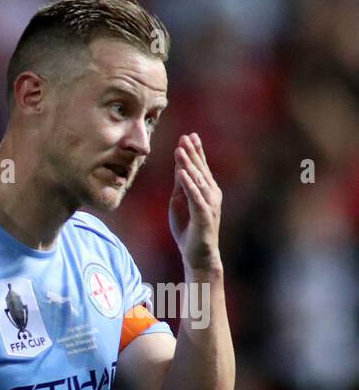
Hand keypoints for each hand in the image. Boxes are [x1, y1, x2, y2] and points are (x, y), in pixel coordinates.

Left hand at [168, 133, 222, 274]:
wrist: (196, 254)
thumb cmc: (188, 229)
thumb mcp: (179, 203)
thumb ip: (180, 186)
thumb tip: (178, 168)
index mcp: (206, 190)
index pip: (200, 168)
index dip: (195, 152)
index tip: (188, 136)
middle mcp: (211, 194)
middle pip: (200, 170)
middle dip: (192, 153)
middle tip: (185, 136)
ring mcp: (209, 204)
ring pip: (198, 180)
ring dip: (189, 164)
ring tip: (181, 150)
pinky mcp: (203, 215)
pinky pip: (195, 197)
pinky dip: (188, 184)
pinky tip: (182, 173)